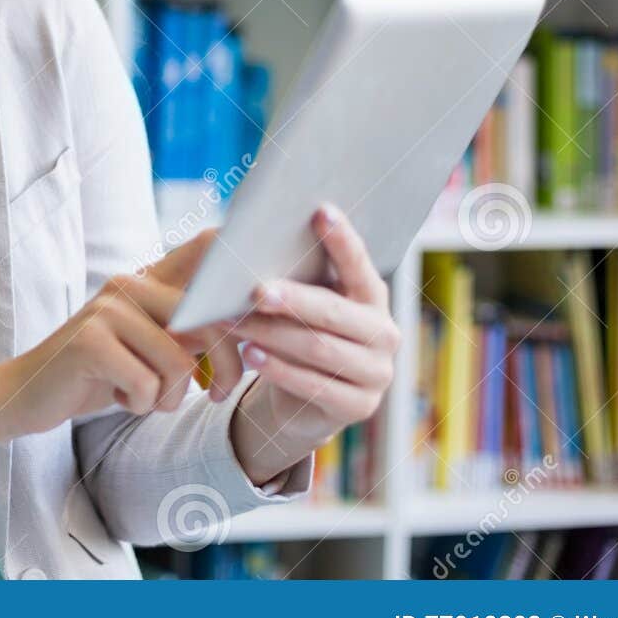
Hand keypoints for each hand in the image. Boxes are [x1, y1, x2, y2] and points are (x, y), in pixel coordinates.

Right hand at [0, 228, 248, 437]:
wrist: (26, 394)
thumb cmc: (99, 376)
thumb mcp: (150, 348)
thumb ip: (190, 333)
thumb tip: (251, 332)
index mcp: (148, 280)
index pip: (207, 253)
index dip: (241, 281)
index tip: (258, 320)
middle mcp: (129, 285)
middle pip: (209, 322)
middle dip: (226, 367)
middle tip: (217, 393)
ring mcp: (108, 310)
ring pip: (179, 362)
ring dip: (171, 396)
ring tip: (146, 398)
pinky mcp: (91, 342)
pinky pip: (148, 384)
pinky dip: (142, 404)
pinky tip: (119, 398)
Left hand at [228, 204, 400, 478]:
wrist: (307, 401)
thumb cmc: (302, 335)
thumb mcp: (305, 306)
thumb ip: (297, 280)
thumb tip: (255, 245)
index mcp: (374, 297)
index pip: (360, 265)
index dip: (342, 239)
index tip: (320, 210)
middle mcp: (384, 333)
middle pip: (334, 313)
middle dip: (292, 300)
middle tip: (255, 291)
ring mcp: (377, 373)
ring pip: (318, 349)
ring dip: (271, 335)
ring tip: (233, 323)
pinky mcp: (359, 407)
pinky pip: (313, 385)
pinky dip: (277, 369)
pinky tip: (249, 355)